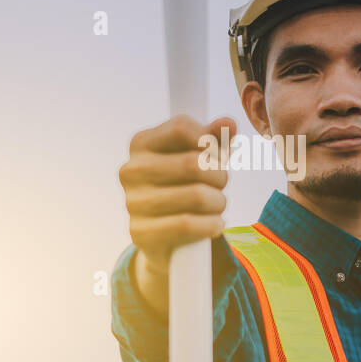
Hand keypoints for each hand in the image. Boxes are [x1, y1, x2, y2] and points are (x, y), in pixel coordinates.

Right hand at [118, 115, 235, 314]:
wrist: (164, 238)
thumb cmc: (183, 187)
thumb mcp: (200, 158)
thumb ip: (215, 138)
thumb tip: (229, 123)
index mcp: (141, 144)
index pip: (181, 128)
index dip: (210, 141)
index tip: (217, 156)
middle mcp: (131, 170)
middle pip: (193, 163)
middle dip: (219, 176)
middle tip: (221, 185)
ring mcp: (133, 202)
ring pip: (196, 196)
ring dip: (219, 202)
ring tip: (217, 205)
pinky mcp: (140, 232)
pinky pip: (187, 224)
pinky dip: (211, 225)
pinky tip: (215, 224)